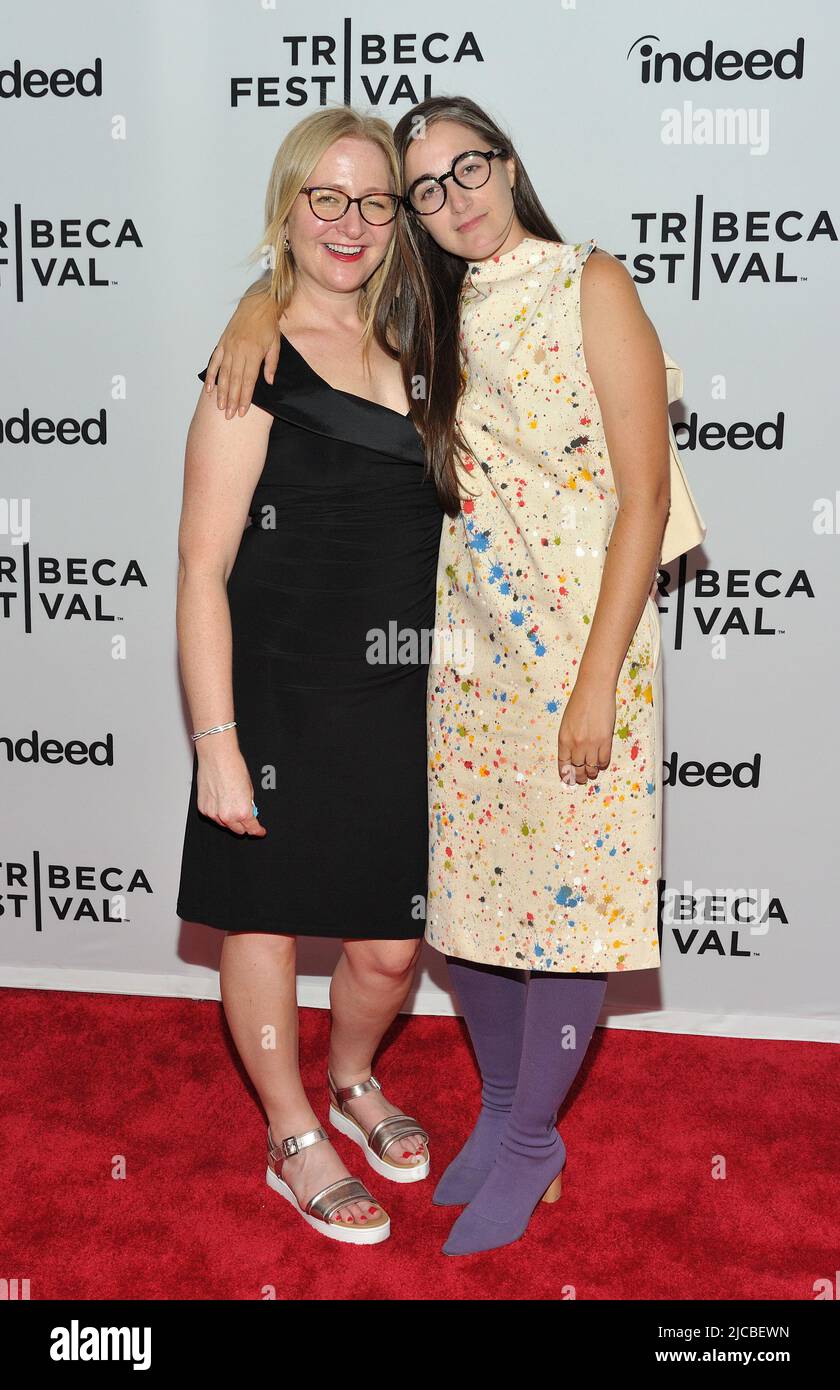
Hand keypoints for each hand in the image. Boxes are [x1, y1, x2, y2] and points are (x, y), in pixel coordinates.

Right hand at [196, 745, 266, 836]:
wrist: (217, 758)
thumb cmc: (234, 769)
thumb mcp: (250, 789)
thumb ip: (249, 804)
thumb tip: (249, 811)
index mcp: (242, 812)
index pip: (252, 828)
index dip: (257, 830)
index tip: (259, 831)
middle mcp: (227, 816)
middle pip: (238, 830)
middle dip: (243, 825)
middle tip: (246, 816)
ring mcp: (213, 814)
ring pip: (224, 825)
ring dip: (229, 819)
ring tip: (231, 803)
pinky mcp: (203, 809)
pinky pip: (213, 816)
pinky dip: (217, 812)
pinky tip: (220, 800)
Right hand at [204, 288, 280, 418]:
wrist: (257, 304)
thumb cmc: (268, 326)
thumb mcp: (275, 345)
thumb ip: (271, 365)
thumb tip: (269, 382)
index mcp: (254, 353)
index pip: (248, 381)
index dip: (245, 398)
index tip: (242, 411)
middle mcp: (239, 351)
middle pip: (235, 381)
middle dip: (232, 400)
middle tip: (229, 415)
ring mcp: (229, 347)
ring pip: (223, 374)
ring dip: (222, 392)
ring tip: (220, 407)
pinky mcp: (222, 343)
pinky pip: (215, 362)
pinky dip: (211, 376)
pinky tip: (209, 389)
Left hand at [557, 676, 616, 785]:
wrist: (594, 689)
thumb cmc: (579, 702)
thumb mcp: (567, 722)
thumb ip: (568, 739)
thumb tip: (573, 756)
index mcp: (563, 739)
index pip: (563, 765)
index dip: (566, 775)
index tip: (569, 779)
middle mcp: (576, 744)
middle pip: (578, 769)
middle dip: (580, 777)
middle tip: (582, 778)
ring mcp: (591, 743)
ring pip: (591, 768)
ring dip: (592, 772)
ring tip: (593, 772)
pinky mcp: (606, 740)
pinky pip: (604, 760)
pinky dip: (603, 764)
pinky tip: (601, 762)